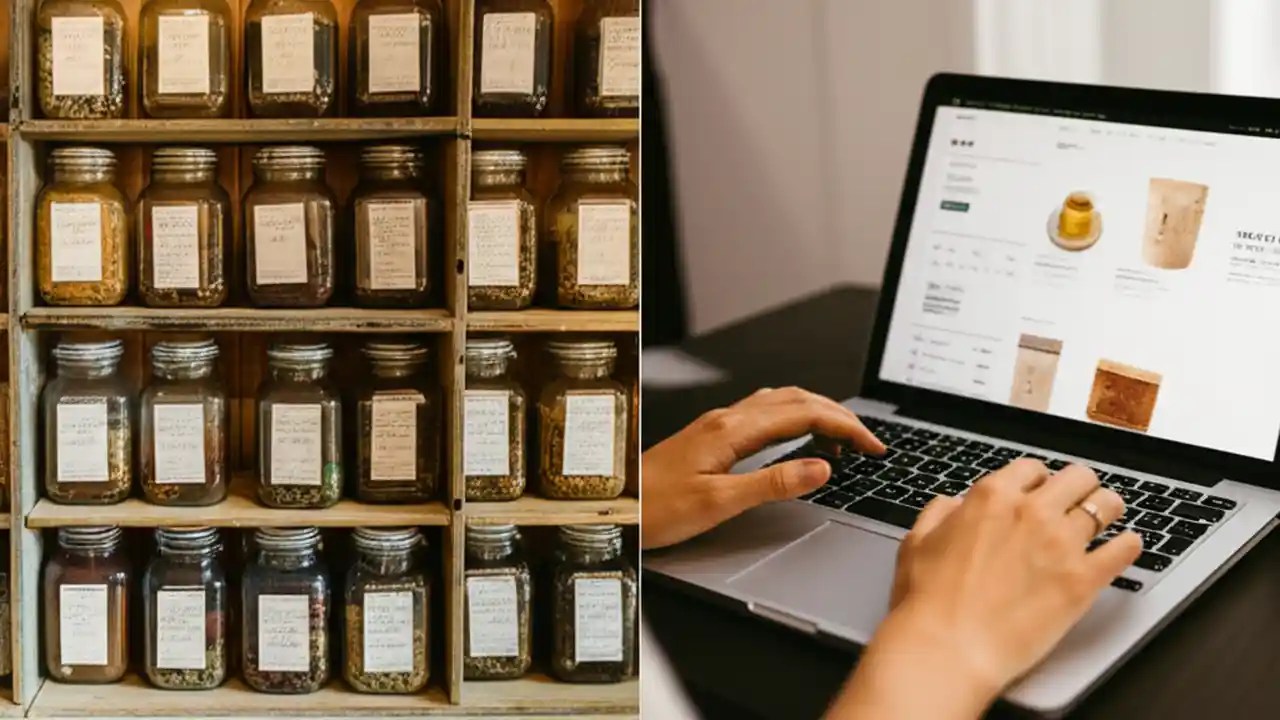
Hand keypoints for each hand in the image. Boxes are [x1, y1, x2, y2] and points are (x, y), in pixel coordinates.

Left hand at [641, 387, 883, 549]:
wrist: (616, 505)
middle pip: (797, 399)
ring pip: (781, 402)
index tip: (873, 446)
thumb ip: (772, 483)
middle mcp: (726, 418)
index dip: (846, 426)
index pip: (804, 414)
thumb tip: (820, 467)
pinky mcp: (712, 435)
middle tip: (868, 442)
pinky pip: (764, 413)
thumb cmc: (655, 507)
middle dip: (839, 415)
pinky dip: (793, 419)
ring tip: (841, 439)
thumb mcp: (718, 503)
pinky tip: (797, 438)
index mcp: (732, 430)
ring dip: (817, 413)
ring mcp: (718, 423)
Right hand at [830, 459, 1142, 718]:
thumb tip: (951, 505)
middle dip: (1078, 486)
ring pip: (1107, 504)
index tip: (1039, 491)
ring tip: (1106, 517)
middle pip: (1077, 477)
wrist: (949, 647)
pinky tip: (1125, 546)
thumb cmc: (928, 601)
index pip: (1032, 468)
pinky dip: (1128, 544)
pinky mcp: (1084, 580)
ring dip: (1107, 508)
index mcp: (991, 497)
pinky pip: (1125, 549)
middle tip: (1077, 500)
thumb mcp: (917, 542)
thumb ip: (938, 514)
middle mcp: (1032, 512)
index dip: (1037, 479)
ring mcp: (1062, 544)